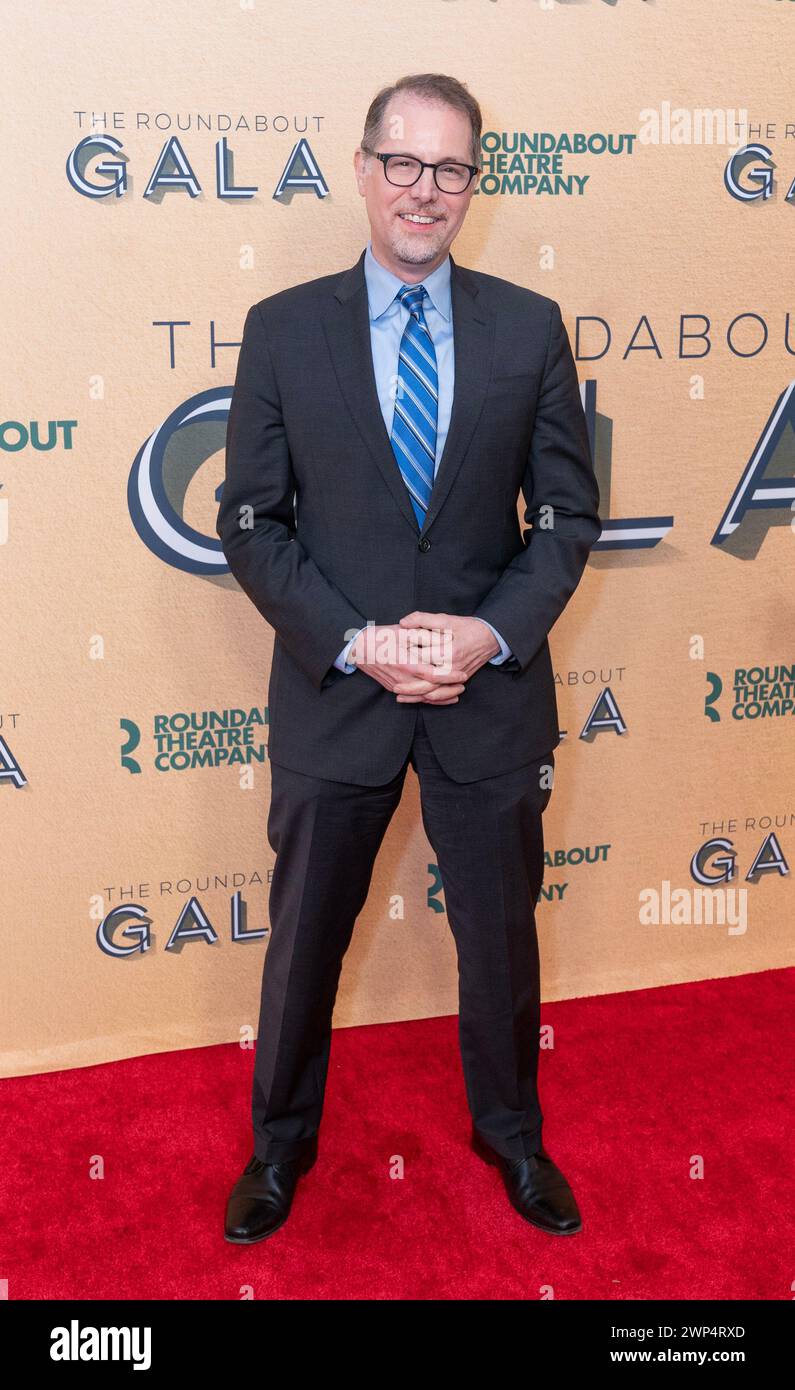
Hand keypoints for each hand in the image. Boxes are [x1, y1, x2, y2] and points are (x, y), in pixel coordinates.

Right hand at [349, 624, 468, 704]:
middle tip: (464, 683)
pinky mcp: (395, 688)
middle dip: (449, 689)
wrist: (359, 649)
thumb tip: (439, 638)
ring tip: (457, 692)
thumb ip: (420, 634)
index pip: (433, 674)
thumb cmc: (380, 637)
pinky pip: (415, 698)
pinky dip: (430, 700)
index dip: (449, 676)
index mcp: (406, 663)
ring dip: (442, 696)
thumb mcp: (401, 631)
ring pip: (424, 697)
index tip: (462, 674)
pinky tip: (441, 698)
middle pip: (431, 690)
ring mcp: (398, 686)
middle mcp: (402, 678)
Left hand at [393, 612, 500, 702]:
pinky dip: (429, 697)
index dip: (406, 659)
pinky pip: (442, 693)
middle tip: (392, 683)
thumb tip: (403, 622)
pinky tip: (416, 697)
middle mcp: (454, 667)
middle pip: (427, 681)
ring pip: (434, 691)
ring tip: (398, 692)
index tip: (391, 658)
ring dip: (416, 694)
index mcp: (450, 651)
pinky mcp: (459, 680)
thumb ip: (424, 619)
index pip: (423, 658)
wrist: (491, 638)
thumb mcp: (447, 619)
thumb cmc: (468, 627)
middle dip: (409, 684)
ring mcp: (457, 676)